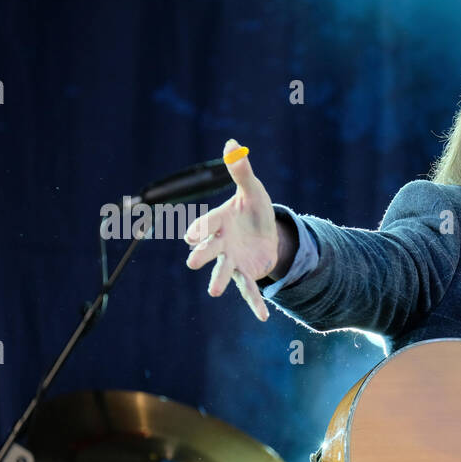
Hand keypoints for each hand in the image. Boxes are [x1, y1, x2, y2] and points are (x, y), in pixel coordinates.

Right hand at [182, 139, 276, 320]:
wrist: (267, 231)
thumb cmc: (254, 209)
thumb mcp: (253, 190)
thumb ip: (241, 171)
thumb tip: (233, 143)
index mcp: (218, 222)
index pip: (206, 225)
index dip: (200, 229)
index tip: (193, 234)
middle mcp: (220, 243)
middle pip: (208, 249)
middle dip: (201, 254)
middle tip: (193, 262)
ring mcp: (232, 260)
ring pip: (223, 270)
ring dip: (219, 280)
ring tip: (214, 291)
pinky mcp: (246, 274)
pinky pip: (249, 291)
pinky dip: (255, 304)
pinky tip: (264, 318)